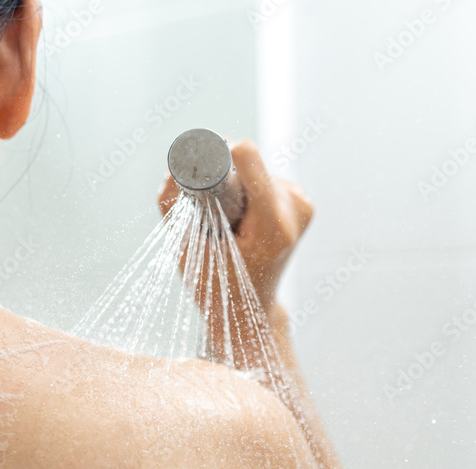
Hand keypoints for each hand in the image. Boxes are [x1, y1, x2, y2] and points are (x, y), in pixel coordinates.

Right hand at [158, 140, 314, 310]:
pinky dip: (250, 191)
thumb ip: (173, 205)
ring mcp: (302, 205)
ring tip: (230, 220)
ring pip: (257, 170)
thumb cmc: (216, 286)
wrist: (252, 311)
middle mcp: (295, 210)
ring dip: (238, 185)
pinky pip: (267, 179)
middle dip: (223, 177)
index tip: (197, 163)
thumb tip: (172, 168)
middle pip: (248, 163)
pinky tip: (244, 218)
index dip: (217, 151)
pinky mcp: (303, 203)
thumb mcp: (184, 248)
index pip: (247, 157)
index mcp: (272, 226)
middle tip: (211, 209)